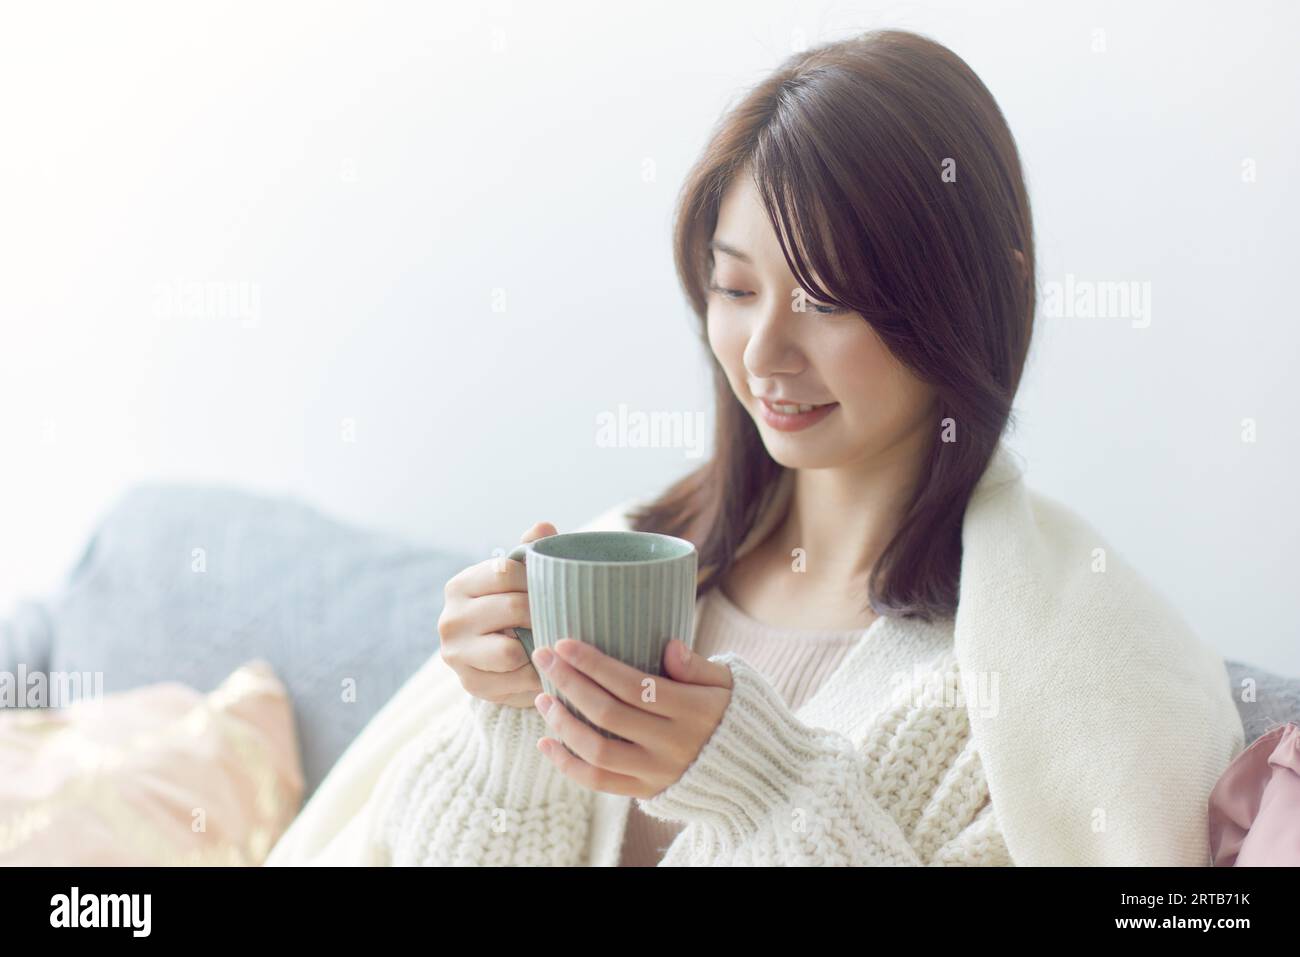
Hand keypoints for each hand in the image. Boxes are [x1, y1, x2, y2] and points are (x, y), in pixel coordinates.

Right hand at [436, 521, 556, 707]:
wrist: (498, 663)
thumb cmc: (513, 609)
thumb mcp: (519, 579)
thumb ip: (530, 552)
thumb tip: (544, 527)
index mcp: (460, 585)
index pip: (506, 571)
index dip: (536, 579)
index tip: (551, 587)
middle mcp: (450, 618)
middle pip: (513, 608)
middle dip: (543, 612)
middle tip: (563, 615)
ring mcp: (456, 654)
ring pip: (511, 650)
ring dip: (537, 646)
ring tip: (550, 640)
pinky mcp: (470, 684)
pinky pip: (515, 679)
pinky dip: (535, 674)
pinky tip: (542, 666)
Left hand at [530, 637, 733, 798]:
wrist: (750, 774)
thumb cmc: (733, 714)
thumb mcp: (729, 683)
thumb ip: (698, 666)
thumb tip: (670, 646)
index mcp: (692, 711)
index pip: (633, 685)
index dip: (594, 664)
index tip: (565, 643)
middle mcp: (671, 744)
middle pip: (608, 713)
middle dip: (569, 682)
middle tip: (543, 656)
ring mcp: (656, 772)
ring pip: (597, 751)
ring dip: (563, 722)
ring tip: (542, 697)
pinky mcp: (646, 791)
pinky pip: (599, 782)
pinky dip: (567, 764)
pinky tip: (547, 741)